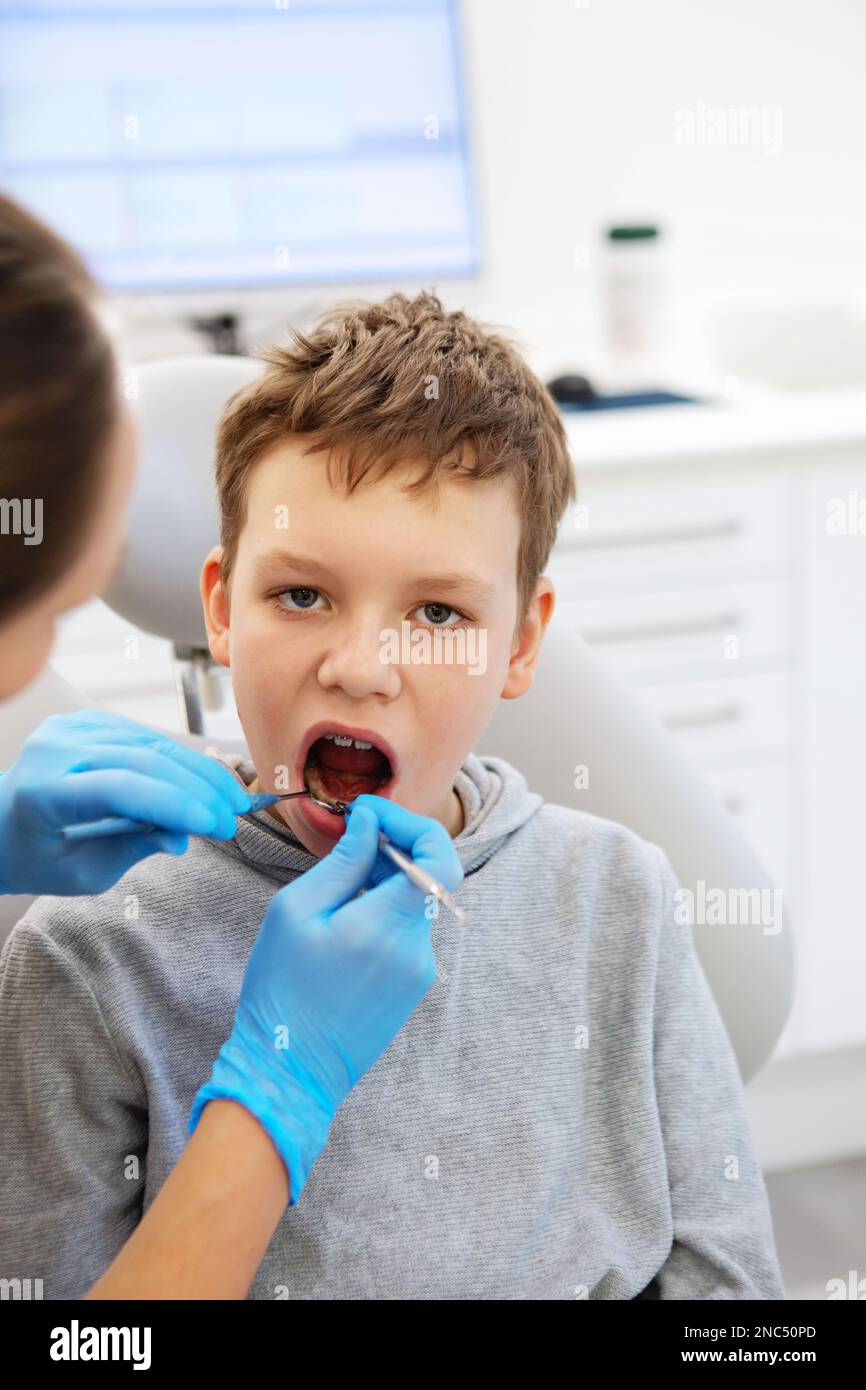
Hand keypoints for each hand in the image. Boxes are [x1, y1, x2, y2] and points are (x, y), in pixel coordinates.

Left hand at [0, 709, 251, 895]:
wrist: (2, 825)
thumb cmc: (38, 856)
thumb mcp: (82, 872)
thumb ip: (132, 849)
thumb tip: (181, 837)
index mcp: (42, 790)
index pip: (120, 788)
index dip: (173, 803)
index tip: (215, 824)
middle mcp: (54, 748)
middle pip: (143, 759)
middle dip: (197, 789)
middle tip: (232, 817)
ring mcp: (70, 728)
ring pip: (151, 742)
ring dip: (198, 772)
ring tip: (231, 800)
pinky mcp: (87, 721)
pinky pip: (145, 737)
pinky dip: (180, 760)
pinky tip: (206, 782)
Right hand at [188, 794, 463, 1204]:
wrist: (289, 1070)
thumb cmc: (282, 989)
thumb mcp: (296, 911)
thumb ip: (343, 861)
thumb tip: (369, 823)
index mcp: (387, 926)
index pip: (440, 858)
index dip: (411, 825)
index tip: (371, 814)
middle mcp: (416, 949)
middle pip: (427, 877)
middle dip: (392, 848)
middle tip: (348, 840)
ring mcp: (419, 972)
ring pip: (415, 903)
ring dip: (386, 882)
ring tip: (337, 887)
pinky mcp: (413, 988)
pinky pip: (407, 932)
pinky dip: (384, 912)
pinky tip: (345, 923)